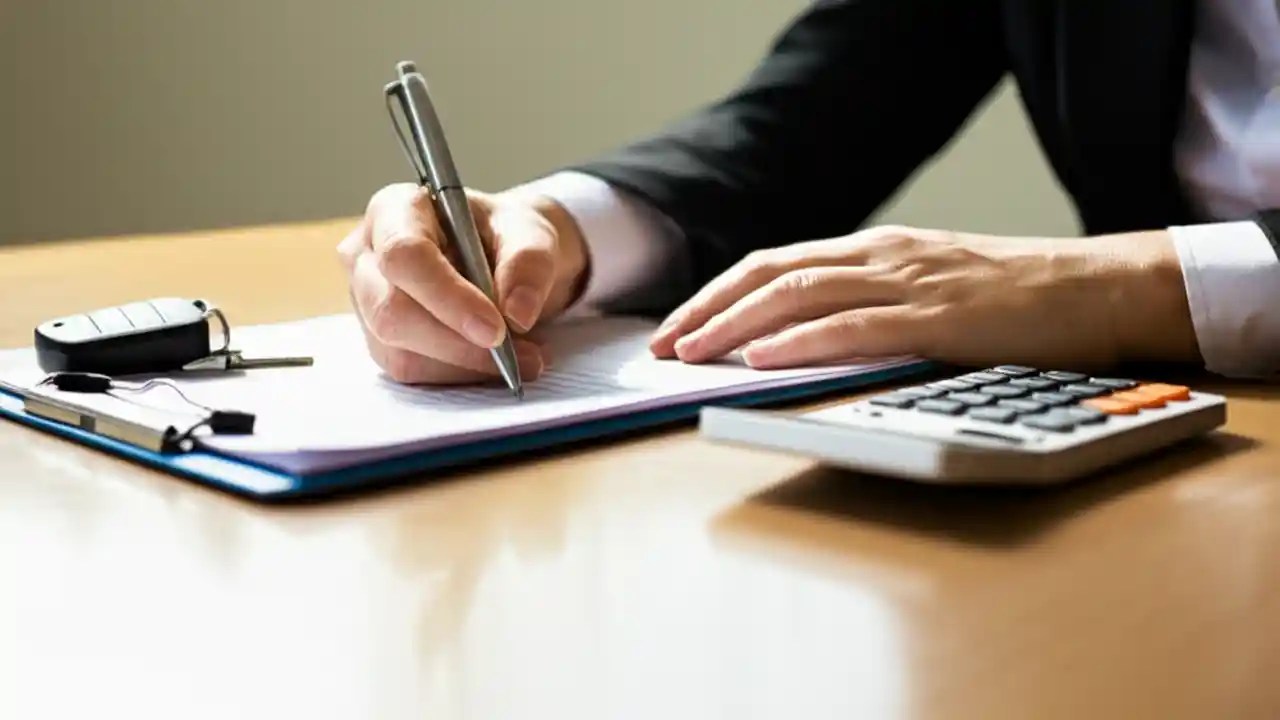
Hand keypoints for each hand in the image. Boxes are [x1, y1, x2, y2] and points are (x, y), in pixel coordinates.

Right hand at [338, 183, 588, 383]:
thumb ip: (529, 263)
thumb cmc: (507, 235)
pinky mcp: (381, 341)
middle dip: (456, 342)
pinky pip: (413, 372)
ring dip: (464, 365)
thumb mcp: (532, 232)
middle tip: (516, 354)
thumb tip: (516, 313)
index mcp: (396, 211)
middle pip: (392, 311)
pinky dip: (459, 375)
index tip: (495, 328)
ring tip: (521, 357)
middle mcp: (368, 256)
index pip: (403, 255)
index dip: (446, 296)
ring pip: (400, 352)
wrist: (505, 258)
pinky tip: (494, 363)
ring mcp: (368, 303)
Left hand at [651, 225, 1198, 368]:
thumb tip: (806, 334)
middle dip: (708, 310)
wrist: (1095, 286)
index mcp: (874, 250)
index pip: (773, 264)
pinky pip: (854, 328)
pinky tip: (764, 358)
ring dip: (736, 325)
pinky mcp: (936, 320)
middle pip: (769, 274)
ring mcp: (906, 284)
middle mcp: (880, 257)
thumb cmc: (1014, 295)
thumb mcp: (927, 284)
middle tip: (665, 346)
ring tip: (693, 352)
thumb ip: (871, 299)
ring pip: (798, 295)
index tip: (679, 327)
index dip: (718, 295)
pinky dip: (801, 341)